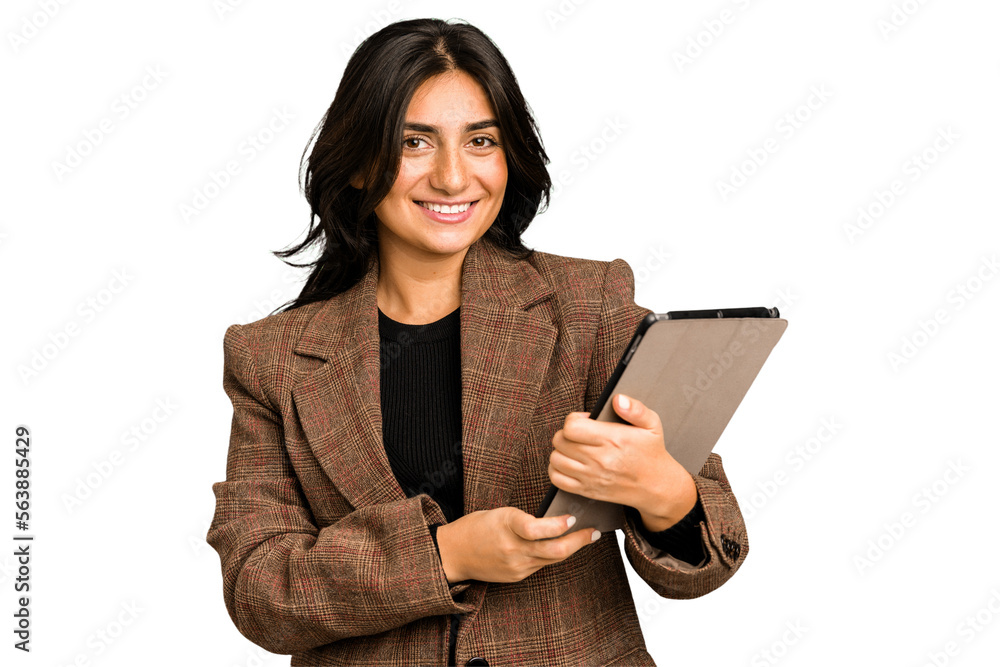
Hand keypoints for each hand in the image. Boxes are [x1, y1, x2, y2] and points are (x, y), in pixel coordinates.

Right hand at [436, 508, 599, 583]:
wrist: (454, 554)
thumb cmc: (477, 527)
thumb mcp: (499, 513)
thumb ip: (526, 519)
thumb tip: (556, 520)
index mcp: (506, 526)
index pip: (536, 529)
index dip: (557, 526)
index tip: (572, 519)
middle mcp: (513, 549)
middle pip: (554, 550)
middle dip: (579, 541)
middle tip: (594, 532)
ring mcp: (516, 565)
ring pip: (552, 559)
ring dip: (571, 548)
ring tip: (586, 537)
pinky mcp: (517, 576)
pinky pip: (541, 564)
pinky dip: (553, 555)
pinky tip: (562, 546)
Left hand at [547, 393, 696, 531]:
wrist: (657, 486)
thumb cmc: (651, 453)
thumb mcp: (652, 425)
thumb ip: (636, 409)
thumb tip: (618, 399)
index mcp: (612, 440)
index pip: (572, 427)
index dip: (574, 419)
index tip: (585, 421)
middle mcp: (599, 460)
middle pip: (560, 441)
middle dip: (566, 433)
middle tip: (580, 433)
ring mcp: (591, 477)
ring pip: (556, 459)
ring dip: (561, 450)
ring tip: (575, 447)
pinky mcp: (587, 490)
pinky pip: (557, 479)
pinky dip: (556, 469)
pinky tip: (569, 463)